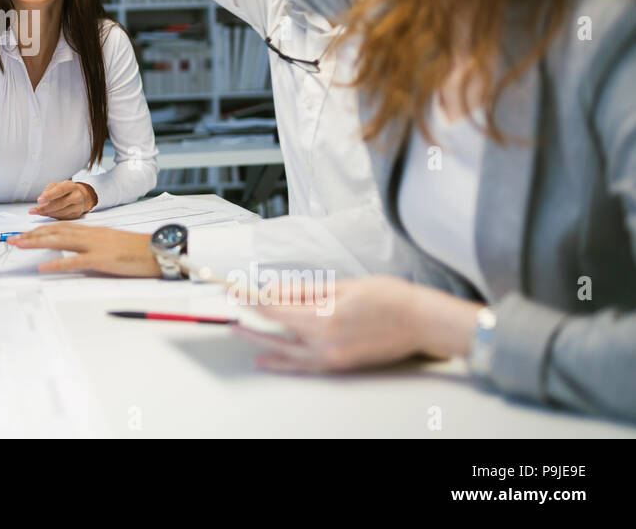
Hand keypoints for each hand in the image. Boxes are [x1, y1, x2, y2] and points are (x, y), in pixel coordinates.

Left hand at [9, 223, 158, 275]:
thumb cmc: (137, 250)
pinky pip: (75, 261)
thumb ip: (92, 246)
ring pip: (60, 241)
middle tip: (10, 238)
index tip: (22, 233)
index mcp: (93, 231)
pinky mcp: (102, 260)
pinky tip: (43, 268)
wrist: (158, 251)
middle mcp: (91, 234)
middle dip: (30, 235)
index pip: (60, 226)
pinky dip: (57, 264)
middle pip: (55, 231)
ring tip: (18, 245)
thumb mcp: (110, 244)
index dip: (40, 229)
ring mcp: (95, 246)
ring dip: (36, 243)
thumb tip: (73, 253)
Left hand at [28, 180, 95, 218]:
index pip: (60, 190)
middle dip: (45, 208)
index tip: (39, 200)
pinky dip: (52, 216)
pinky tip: (46, 214)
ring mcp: (78, 207)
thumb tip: (42, 199)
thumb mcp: (57, 185)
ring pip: (60, 213)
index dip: (49, 195)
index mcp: (70, 186)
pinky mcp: (76, 215)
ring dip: (47, 213)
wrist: (81, 196)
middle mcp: (76, 196)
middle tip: (33, 210)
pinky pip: (62, 218)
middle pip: (60, 204)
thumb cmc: (66, 190)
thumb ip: (49, 190)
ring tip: (37, 212)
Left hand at [232, 275, 479, 371]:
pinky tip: (267, 359)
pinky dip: (282, 362)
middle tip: (230, 310)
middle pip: (276, 332)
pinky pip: (303, 365)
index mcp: (325, 318)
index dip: (252, 301)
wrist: (421, 322)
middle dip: (250, 320)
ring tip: (239, 333)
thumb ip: (305, 291)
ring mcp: (332, 357)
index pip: (275, 310)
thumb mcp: (343, 286)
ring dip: (260, 341)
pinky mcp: (340, 365)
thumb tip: (274, 291)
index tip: (235, 293)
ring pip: (285, 352)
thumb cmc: (389, 298)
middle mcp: (325, 342)